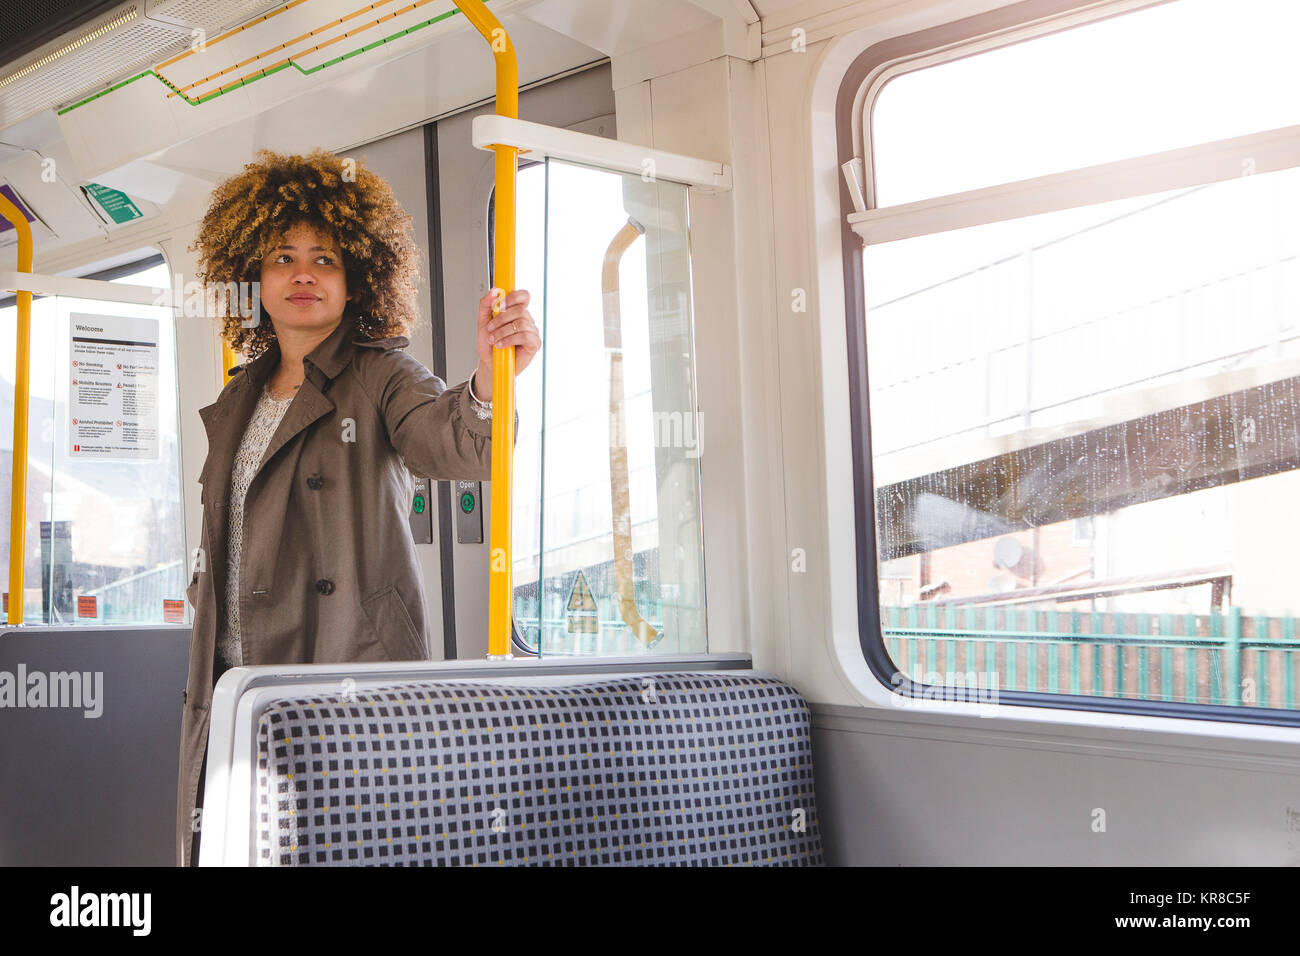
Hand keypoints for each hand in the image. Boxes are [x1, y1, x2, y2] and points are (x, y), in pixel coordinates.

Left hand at [475, 287, 539, 401]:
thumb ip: (486, 304)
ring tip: (494, 340)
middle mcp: (526, 319)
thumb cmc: (489, 344)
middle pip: (520, 310)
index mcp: (516, 311)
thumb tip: (494, 291)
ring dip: (503, 332)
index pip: (523, 296)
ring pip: (521, 323)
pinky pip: (525, 336)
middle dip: (501, 319)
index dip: (514, 296)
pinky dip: (510, 340)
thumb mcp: (482, 321)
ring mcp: (532, 331)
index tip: (501, 304)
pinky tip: (501, 345)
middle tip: (491, 328)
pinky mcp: (534, 344)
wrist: (489, 363)